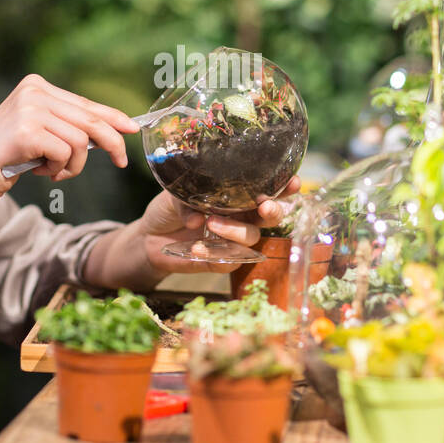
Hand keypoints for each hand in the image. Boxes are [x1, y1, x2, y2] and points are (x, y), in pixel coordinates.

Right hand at [0, 74, 137, 197]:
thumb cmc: (13, 153)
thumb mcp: (43, 129)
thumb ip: (70, 124)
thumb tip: (116, 128)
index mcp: (37, 85)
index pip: (85, 103)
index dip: (113, 117)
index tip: (133, 128)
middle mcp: (34, 92)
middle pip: (89, 120)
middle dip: (111, 143)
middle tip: (121, 161)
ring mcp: (29, 109)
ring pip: (80, 141)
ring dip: (74, 165)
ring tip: (56, 172)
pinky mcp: (27, 130)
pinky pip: (65, 153)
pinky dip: (58, 169)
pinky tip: (40, 171)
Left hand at [137, 175, 302, 275]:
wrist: (150, 237)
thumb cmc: (169, 208)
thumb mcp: (174, 194)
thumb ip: (188, 199)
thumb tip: (198, 216)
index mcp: (237, 195)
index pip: (267, 189)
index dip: (285, 187)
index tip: (292, 182)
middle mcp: (242, 216)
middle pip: (272, 216)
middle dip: (273, 211)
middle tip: (263, 208)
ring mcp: (233, 240)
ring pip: (252, 238)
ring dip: (236, 230)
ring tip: (210, 223)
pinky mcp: (222, 260)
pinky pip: (230, 260)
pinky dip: (214, 253)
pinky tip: (195, 248)